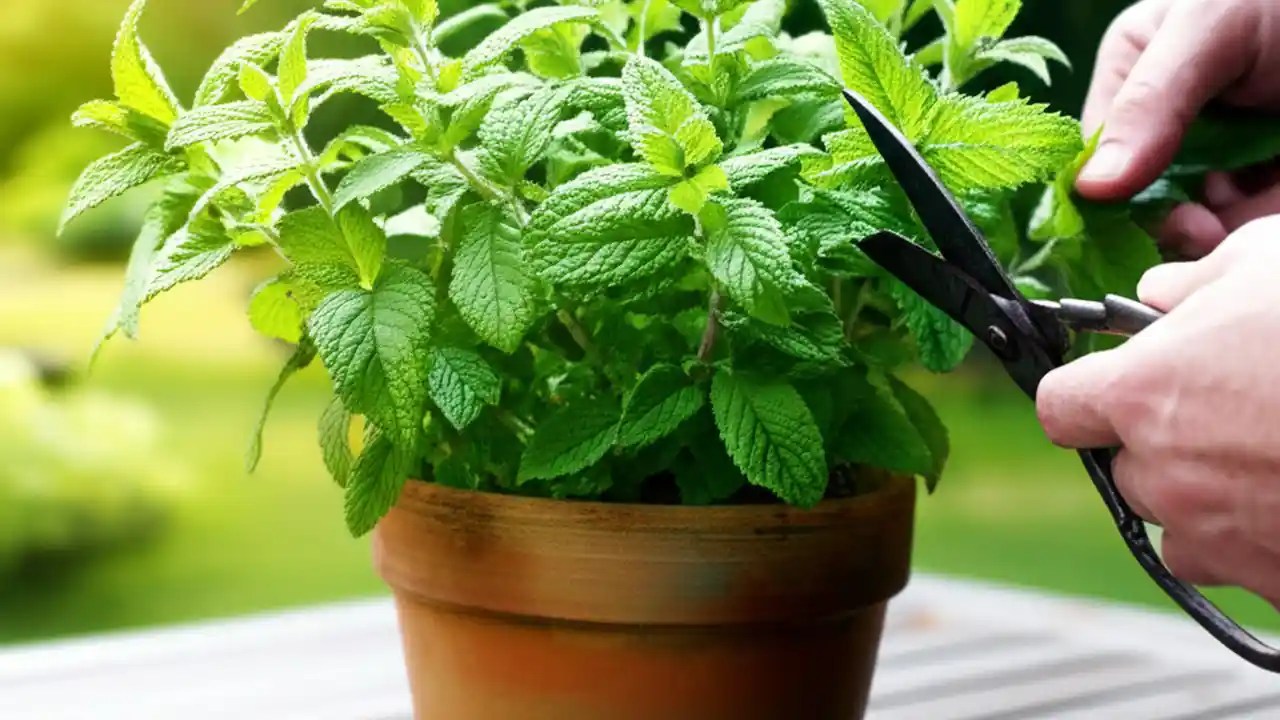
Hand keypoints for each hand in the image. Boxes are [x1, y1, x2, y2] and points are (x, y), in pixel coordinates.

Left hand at [1037, 217, 1279, 606]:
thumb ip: (1194, 281)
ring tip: (1273, 454)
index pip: (1061, 407)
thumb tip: (1159, 293)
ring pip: (1180, 523)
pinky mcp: (1270, 581)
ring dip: (1209, 498)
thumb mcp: (1268, 261)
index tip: (1116, 382)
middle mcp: (1163, 474)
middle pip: (1127, 466)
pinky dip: (1261, 540)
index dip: (1085, 393)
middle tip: (1232, 409)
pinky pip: (1241, 564)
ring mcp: (1216, 537)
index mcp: (1143, 395)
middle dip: (1163, 441)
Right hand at [1078, 0, 1279, 256]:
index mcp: (1138, 76)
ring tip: (1243, 226)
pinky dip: (1259, 231)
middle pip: (1150, 197)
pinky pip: (1253, 223)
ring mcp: (1230, 153)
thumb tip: (1091, 187)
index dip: (1114, 196)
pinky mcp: (1273, 181)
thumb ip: (1148, 102)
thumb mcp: (1209, 28)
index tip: (1152, 218)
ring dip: (1223, 234)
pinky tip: (1267, 222)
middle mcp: (1175, 120)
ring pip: (1206, 219)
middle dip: (1177, 221)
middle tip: (1205, 231)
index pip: (1099, 154)